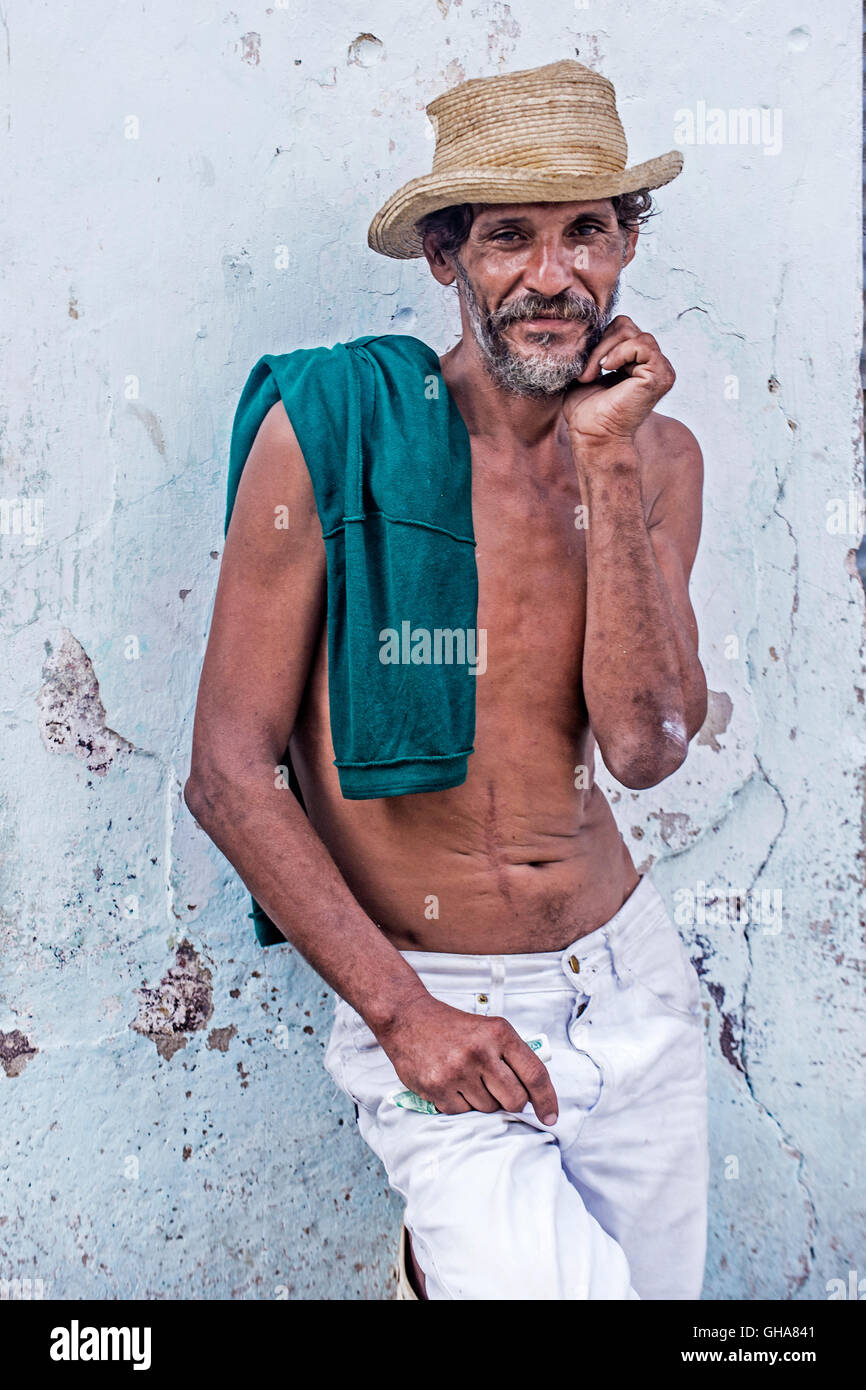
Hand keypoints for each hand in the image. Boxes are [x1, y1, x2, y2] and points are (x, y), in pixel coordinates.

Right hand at [377, 994, 558, 1123]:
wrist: (408, 1017)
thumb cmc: (452, 1026)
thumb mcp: (489, 1028)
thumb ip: (511, 1056)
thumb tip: (533, 1095)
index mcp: (499, 1033)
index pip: (535, 1074)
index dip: (547, 1100)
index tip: (550, 1116)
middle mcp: (480, 1051)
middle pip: (515, 1099)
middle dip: (510, 1102)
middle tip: (496, 1090)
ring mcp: (458, 1070)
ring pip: (488, 1109)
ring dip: (481, 1101)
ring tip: (465, 1078)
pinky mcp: (437, 1087)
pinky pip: (461, 1113)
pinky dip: (459, 1104)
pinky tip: (449, 1083)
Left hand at [563, 315, 674, 445]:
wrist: (593, 435)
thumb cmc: (587, 411)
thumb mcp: (588, 370)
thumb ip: (595, 347)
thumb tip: (588, 326)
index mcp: (638, 361)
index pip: (622, 327)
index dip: (599, 340)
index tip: (585, 368)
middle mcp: (653, 363)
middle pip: (626, 326)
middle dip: (600, 344)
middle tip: (586, 372)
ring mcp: (661, 368)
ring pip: (632, 333)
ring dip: (604, 351)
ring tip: (592, 374)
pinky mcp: (661, 374)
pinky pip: (641, 343)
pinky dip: (619, 352)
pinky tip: (607, 369)